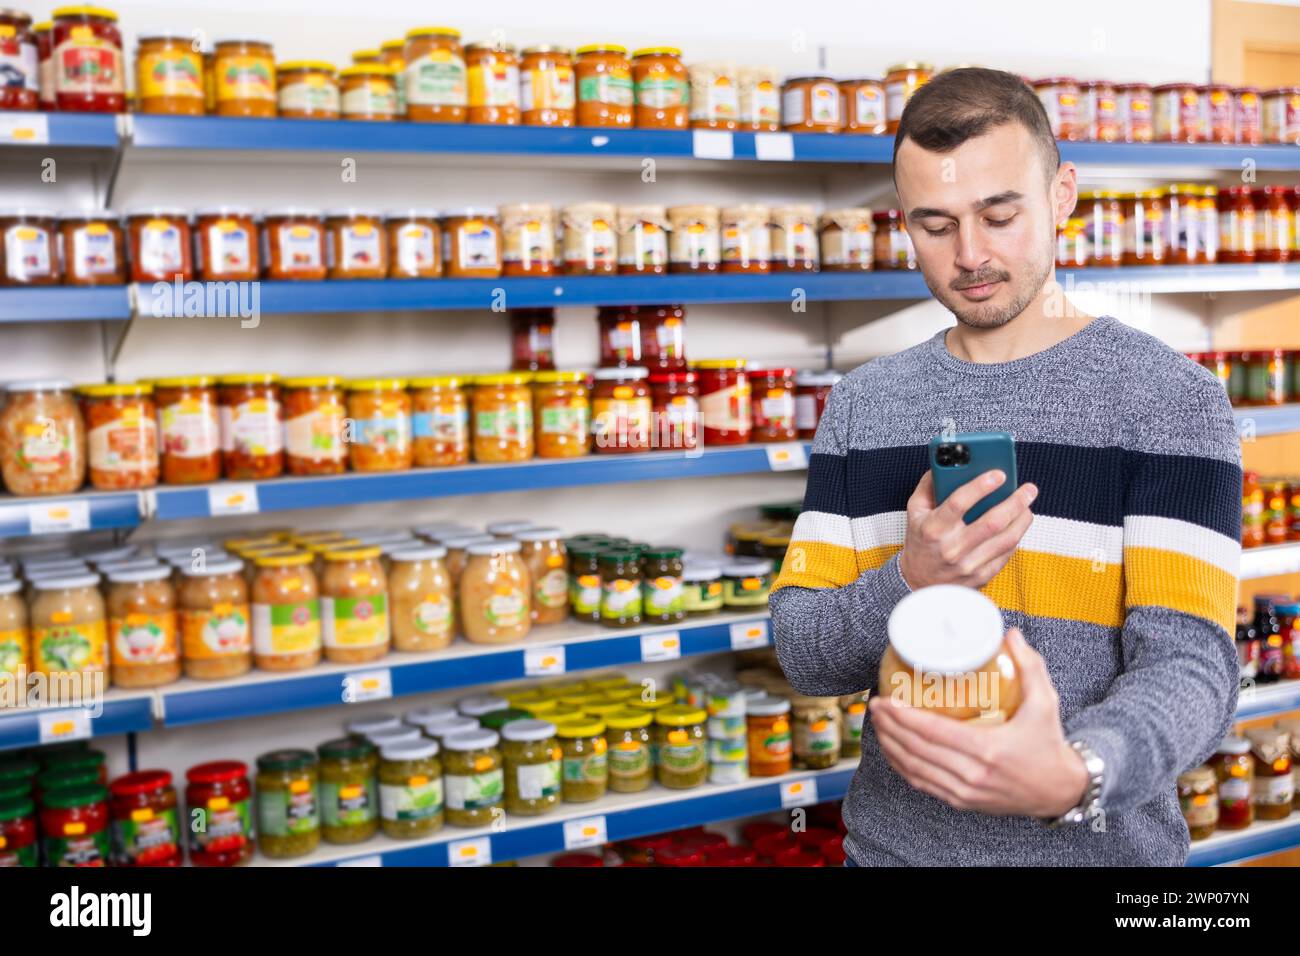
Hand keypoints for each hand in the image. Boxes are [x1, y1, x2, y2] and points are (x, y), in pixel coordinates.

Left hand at [867, 628, 1088, 817]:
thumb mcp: (1045, 702)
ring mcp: (965, 792)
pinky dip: (903, 767)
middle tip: (874, 705)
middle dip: (889, 727)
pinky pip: (923, 784)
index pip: (933, 732)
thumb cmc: (1050, 744)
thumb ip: (1030, 665)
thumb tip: (1010, 633)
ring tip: (878, 724)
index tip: (884, 700)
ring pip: (914, 769)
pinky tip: (893, 750)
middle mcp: (972, 774)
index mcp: (988, 749)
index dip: (903, 716)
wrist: (1061, 791)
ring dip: (891, 747)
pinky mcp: (962, 802)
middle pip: (917, 749)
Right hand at [897, 469, 1038, 590]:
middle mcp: (952, 548)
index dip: (980, 486)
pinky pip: (1006, 553)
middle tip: (1029, 488)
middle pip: (991, 522)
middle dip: (1015, 502)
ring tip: (1027, 504)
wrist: (918, 582)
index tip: (999, 474)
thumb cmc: (920, 542)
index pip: (958, 503)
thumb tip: (946, 464)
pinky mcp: (982, 575)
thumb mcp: (915, 513)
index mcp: (934, 528)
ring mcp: (968, 564)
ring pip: (1005, 539)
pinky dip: (1016, 535)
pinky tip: (1018, 523)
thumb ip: (928, 487)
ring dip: (1022, 519)